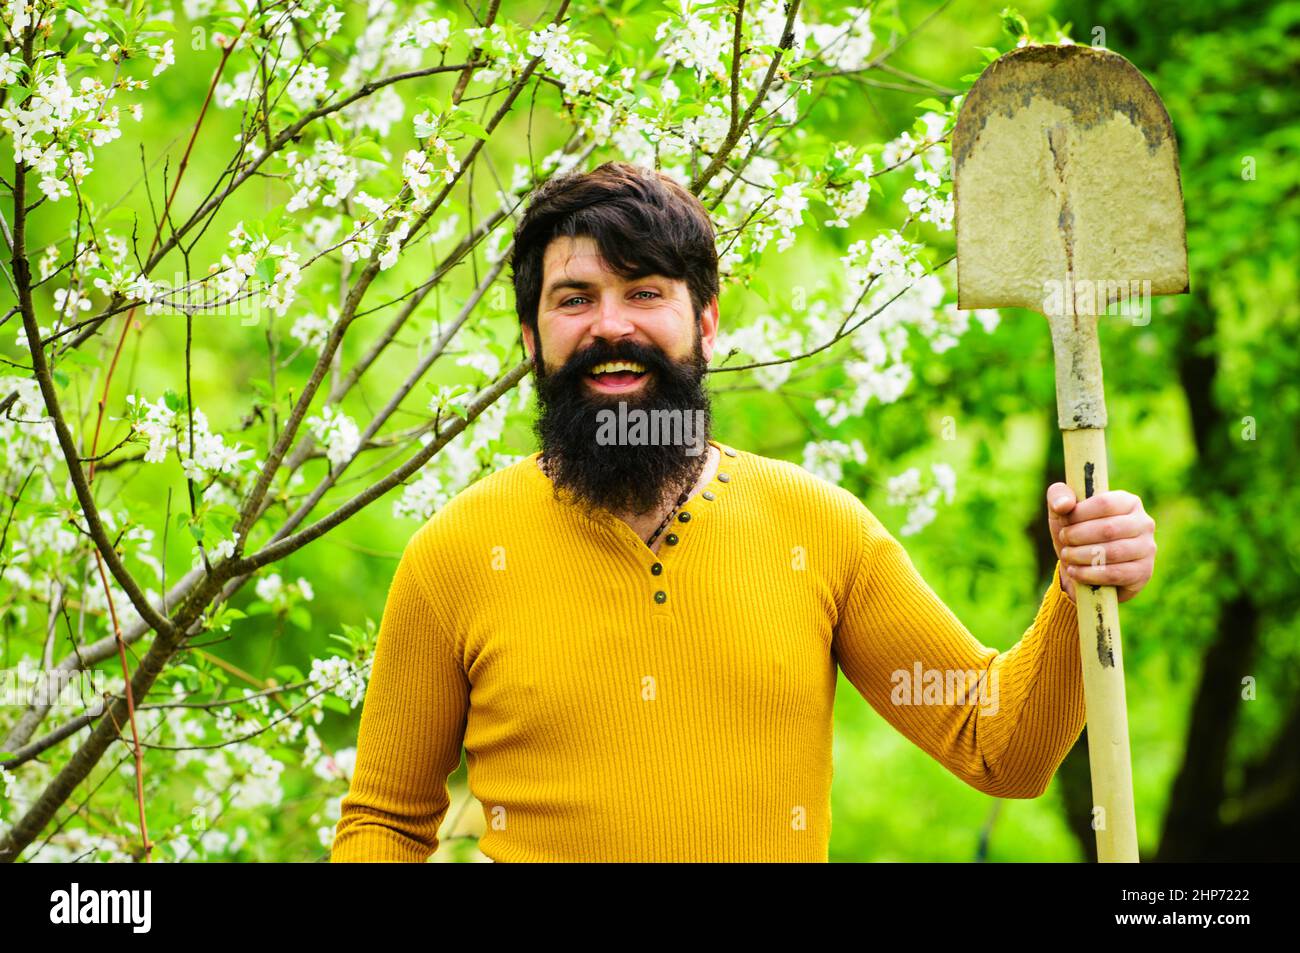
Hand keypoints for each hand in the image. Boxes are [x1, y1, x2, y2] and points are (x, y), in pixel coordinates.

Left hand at [1046, 483, 1156, 604]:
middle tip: (1065, 540)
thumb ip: (1058, 496)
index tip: (1065, 523)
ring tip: (1067, 555)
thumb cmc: (1076, 533)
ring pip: (1112, 552)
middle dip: (1078, 536)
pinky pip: (1115, 574)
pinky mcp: (1144, 572)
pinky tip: (1074, 571)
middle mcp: (1144, 523)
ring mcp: (1147, 548)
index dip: (1079, 514)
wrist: (1083, 568)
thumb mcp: (1062, 511)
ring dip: (1081, 555)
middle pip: (1108, 529)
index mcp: (1128, 502)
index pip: (1104, 503)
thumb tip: (1063, 505)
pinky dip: (1089, 574)